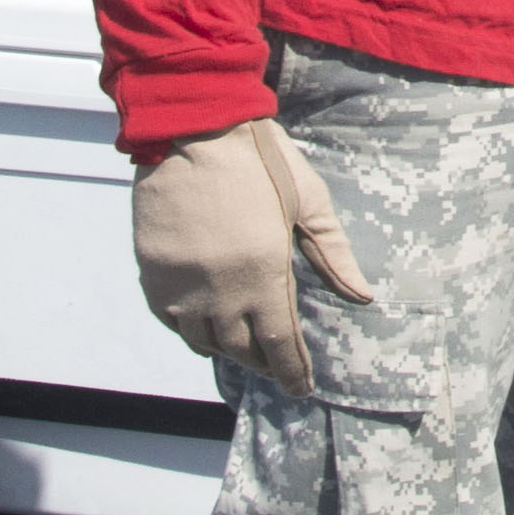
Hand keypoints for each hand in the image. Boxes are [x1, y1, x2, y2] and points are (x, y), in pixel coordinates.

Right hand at [131, 120, 374, 398]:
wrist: (193, 126)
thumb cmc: (260, 158)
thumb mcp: (309, 201)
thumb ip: (333, 253)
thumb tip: (361, 295)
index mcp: (263, 274)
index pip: (279, 345)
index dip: (292, 372)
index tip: (302, 388)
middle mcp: (219, 290)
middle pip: (242, 350)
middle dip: (264, 364)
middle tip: (277, 367)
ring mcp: (181, 284)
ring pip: (203, 340)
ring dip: (227, 349)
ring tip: (243, 347)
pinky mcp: (153, 270)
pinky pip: (170, 319)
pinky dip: (189, 328)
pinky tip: (204, 323)